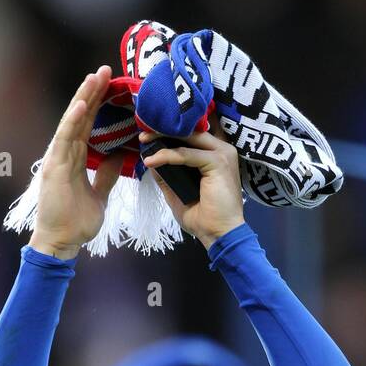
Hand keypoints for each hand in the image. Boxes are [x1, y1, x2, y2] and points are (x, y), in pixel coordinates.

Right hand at [30, 66, 123, 259]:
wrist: (62, 242)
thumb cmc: (77, 222)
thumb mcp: (99, 194)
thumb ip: (105, 174)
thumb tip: (118, 156)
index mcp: (75, 158)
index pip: (89, 125)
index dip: (99, 104)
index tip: (112, 84)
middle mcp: (64, 154)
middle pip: (81, 117)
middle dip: (93, 92)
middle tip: (106, 69)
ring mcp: (58, 159)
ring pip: (72, 122)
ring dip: (84, 98)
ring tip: (95, 76)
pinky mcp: (54, 167)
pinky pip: (64, 139)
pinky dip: (73, 121)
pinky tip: (82, 104)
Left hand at [140, 129, 244, 250]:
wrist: (219, 235)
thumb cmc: (203, 218)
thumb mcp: (178, 193)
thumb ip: (167, 177)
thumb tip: (151, 161)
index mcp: (215, 156)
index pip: (192, 136)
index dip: (170, 133)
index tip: (149, 137)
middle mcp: (222, 151)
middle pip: (190, 132)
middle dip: (164, 130)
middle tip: (143, 135)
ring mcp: (222, 154)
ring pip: (188, 138)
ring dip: (163, 138)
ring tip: (144, 142)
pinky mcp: (218, 162)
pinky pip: (187, 154)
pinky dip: (168, 156)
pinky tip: (153, 160)